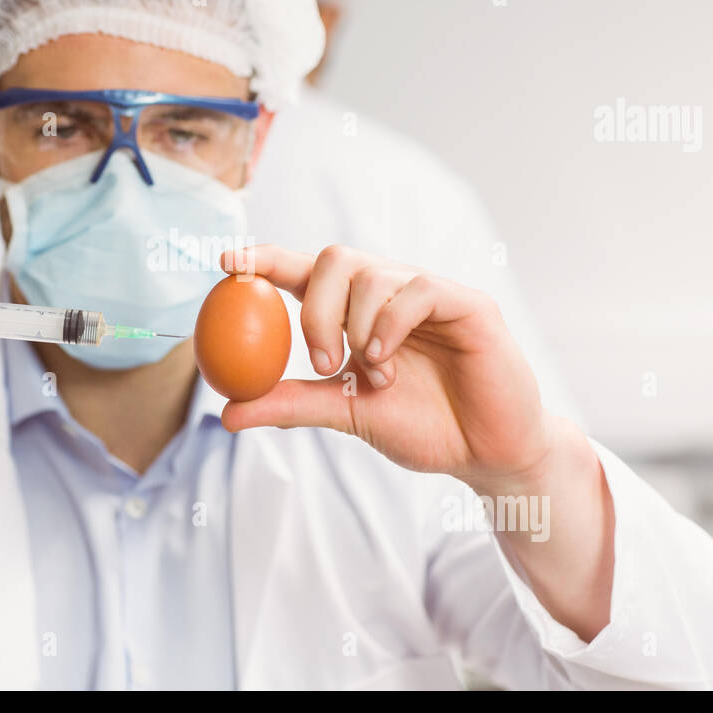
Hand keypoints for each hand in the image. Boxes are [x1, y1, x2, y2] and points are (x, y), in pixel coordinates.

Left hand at [220, 244, 560, 492]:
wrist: (486, 453)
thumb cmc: (422, 426)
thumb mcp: (345, 414)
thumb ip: (291, 404)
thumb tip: (226, 413)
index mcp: (355, 312)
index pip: (304, 270)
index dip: (265, 258)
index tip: (227, 263)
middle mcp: (389, 292)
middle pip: (332, 260)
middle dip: (315, 310)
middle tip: (322, 361)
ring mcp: (428, 292)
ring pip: (371, 273)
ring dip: (358, 328)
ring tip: (375, 376)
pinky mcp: (467, 303)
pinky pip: (417, 288)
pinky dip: (390, 324)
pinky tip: (388, 361)